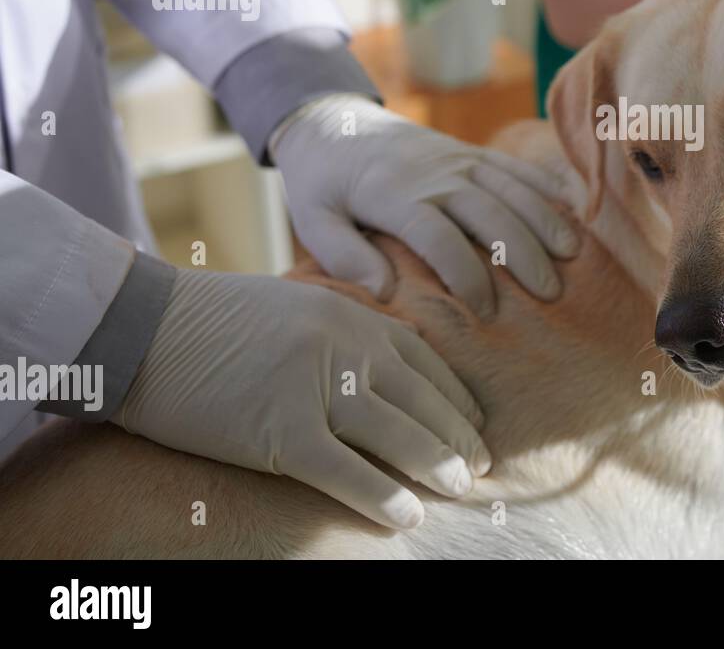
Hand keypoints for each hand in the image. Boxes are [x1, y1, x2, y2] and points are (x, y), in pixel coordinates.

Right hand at [113, 269, 488, 528]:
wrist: (140, 325)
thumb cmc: (209, 320)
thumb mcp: (294, 306)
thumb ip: (341, 332)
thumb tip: (380, 368)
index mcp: (348, 315)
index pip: (422, 362)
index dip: (453, 397)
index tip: (473, 422)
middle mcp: (344, 347)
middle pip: (421, 399)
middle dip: (458, 435)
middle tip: (483, 464)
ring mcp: (315, 387)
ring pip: (397, 435)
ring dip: (437, 465)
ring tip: (461, 488)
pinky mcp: (281, 430)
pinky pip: (346, 472)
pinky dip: (382, 497)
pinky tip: (407, 516)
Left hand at [272, 95, 577, 317]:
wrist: (331, 119)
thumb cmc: (322, 182)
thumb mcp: (311, 218)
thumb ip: (342, 254)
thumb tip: (384, 291)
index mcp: (394, 195)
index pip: (440, 239)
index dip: (467, 277)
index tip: (486, 312)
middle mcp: (434, 174)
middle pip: (489, 213)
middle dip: (523, 254)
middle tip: (550, 294)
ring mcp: (457, 158)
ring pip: (511, 188)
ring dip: (544, 221)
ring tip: (570, 256)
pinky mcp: (469, 151)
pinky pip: (514, 166)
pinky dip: (544, 186)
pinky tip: (571, 209)